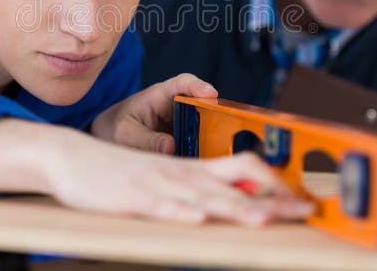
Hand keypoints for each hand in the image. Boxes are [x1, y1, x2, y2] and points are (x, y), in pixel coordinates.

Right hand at [45, 127, 313, 225]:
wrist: (72, 157)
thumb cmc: (120, 172)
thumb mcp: (164, 178)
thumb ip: (197, 187)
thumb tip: (237, 200)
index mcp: (190, 169)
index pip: (243, 169)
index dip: (275, 184)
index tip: (302, 200)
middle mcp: (180, 174)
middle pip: (233, 183)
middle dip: (271, 200)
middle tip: (303, 211)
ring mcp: (156, 184)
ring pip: (202, 195)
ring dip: (233, 207)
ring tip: (262, 218)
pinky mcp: (132, 197)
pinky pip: (160, 205)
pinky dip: (180, 212)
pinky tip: (197, 219)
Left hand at [90, 73, 216, 153]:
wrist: (108, 138)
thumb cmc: (114, 128)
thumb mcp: (124, 134)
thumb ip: (145, 140)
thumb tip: (170, 147)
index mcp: (158, 96)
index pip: (182, 83)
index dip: (198, 86)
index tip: (212, 93)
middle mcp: (174, 108)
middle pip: (200, 105)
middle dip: (213, 114)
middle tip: (222, 127)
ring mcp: (180, 124)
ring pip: (202, 126)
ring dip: (209, 137)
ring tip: (214, 150)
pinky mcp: (182, 141)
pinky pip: (196, 144)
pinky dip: (201, 152)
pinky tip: (203, 164)